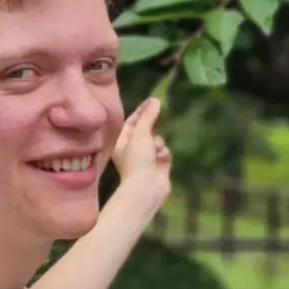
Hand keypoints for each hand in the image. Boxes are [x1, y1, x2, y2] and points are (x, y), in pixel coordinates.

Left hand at [112, 97, 171, 211]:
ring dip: (159, 143)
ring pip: (158, 140)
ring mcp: (147, 158)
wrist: (146, 188)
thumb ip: (148, 117)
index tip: (154, 101)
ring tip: (156, 152)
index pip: (132, 122)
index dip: (142, 111)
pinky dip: (165, 154)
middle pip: (147, 130)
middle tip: (158, 121)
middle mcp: (133, 150)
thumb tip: (155, 100)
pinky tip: (162, 160)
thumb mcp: (140, 134)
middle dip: (153, 129)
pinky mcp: (160, 165)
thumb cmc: (137, 160)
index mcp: (122, 142)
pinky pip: (165, 152)